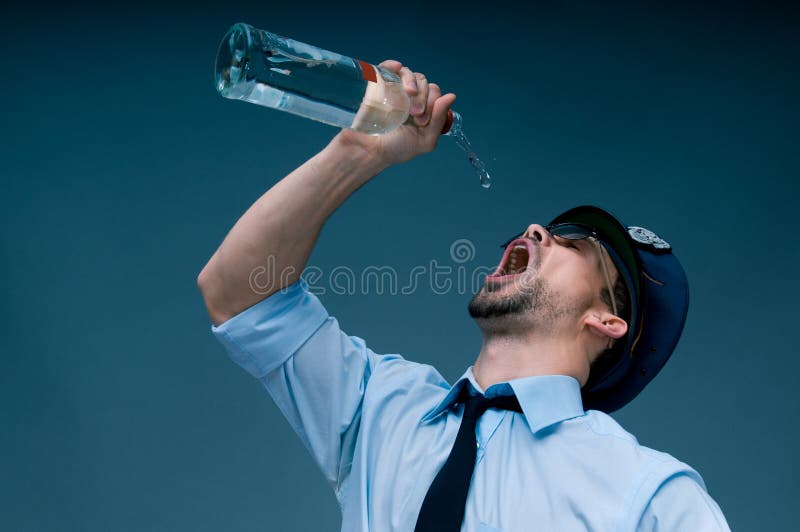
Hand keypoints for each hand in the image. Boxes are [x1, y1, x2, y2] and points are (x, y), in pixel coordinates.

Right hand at [332, 60, 456, 167]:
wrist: (367, 152)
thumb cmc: (396, 149)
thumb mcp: (424, 140)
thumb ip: (439, 120)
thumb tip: (451, 95)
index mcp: (423, 108)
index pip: (434, 93)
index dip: (432, 103)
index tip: (421, 121)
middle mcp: (409, 97)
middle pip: (423, 82)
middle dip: (423, 96)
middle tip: (415, 115)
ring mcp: (393, 90)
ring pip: (409, 74)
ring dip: (412, 82)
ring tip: (408, 96)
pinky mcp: (377, 86)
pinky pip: (388, 67)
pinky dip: (393, 64)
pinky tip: (396, 68)